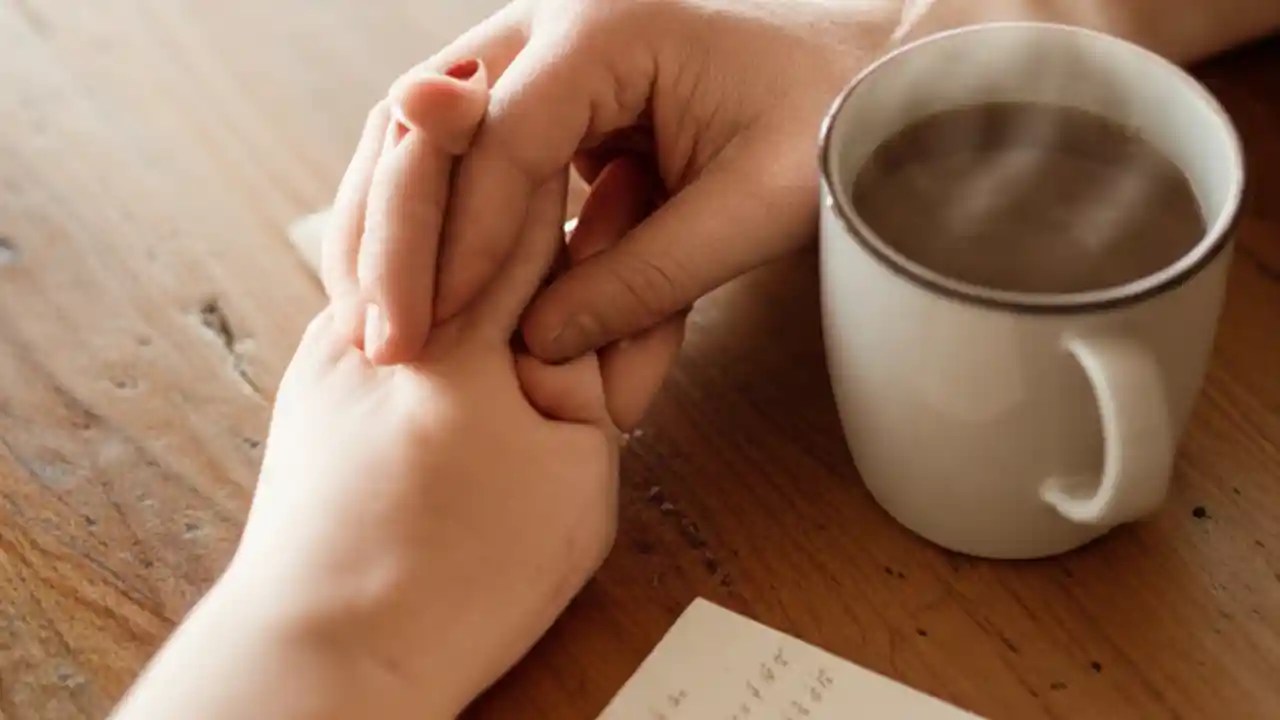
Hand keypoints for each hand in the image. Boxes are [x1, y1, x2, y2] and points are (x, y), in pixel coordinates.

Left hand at [234, 167, 618, 716]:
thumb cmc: (455, 581)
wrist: (324, 653)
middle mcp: (381, 314)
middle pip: (450, 199)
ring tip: (501, 188)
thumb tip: (593, 301)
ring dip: (454, 205)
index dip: (585, 193)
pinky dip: (413, 252)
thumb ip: (589, 369)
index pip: (530, 218)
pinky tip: (445, 260)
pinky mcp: (313, 376)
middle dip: (510, 177)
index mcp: (461, 335)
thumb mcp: (572, 476)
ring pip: (397, 228)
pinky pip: (370, 278)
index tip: (627, 176)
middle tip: (565, 172)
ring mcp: (331, 342)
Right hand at [383, 0, 900, 366]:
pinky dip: (445, 229)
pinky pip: (470, 160)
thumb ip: (644, 279)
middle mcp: (555, 23)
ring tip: (382, 331)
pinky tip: (426, 299)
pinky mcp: (550, 101)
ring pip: (431, 141)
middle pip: (429, 126)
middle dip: (399, 237)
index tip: (435, 336)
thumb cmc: (827, 124)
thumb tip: (534, 349)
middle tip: (380, 341)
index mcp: (606, 27)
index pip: (498, 140)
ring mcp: (544, 56)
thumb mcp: (751, 210)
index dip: (460, 247)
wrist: (864, 76)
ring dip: (403, 234)